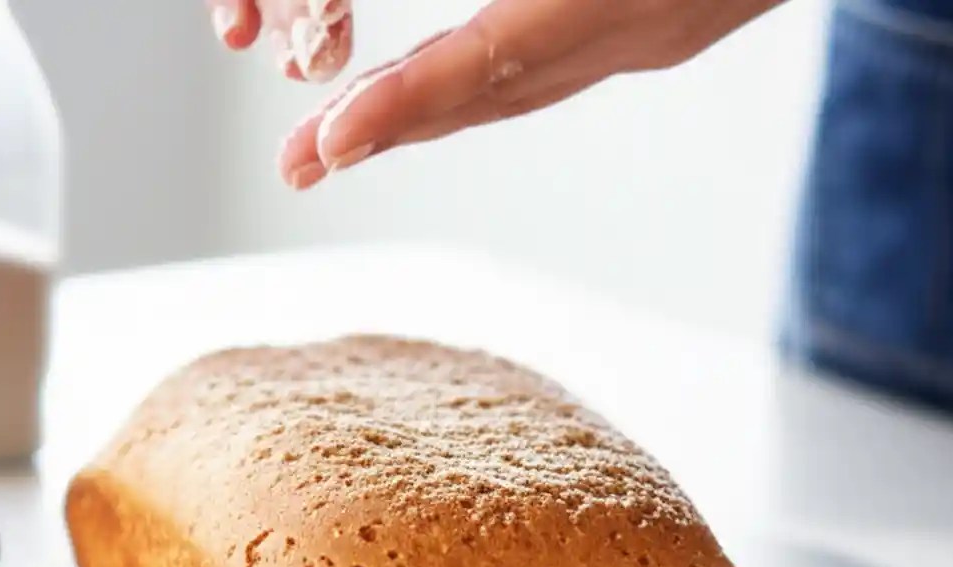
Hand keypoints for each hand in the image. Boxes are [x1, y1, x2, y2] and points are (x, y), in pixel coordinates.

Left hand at [210, 0, 784, 189]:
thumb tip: (473, 41)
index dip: (407, 101)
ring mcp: (652, 35)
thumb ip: (525, 8)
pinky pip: (545, 73)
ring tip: (332, 141)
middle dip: (388, 130)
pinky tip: (427, 96)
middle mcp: (638, 28)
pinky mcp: (657, 29)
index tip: (330, 140)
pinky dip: (473, 91)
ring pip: (513, 91)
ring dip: (419, 119)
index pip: (496, 56)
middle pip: (490, 94)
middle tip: (295, 165)